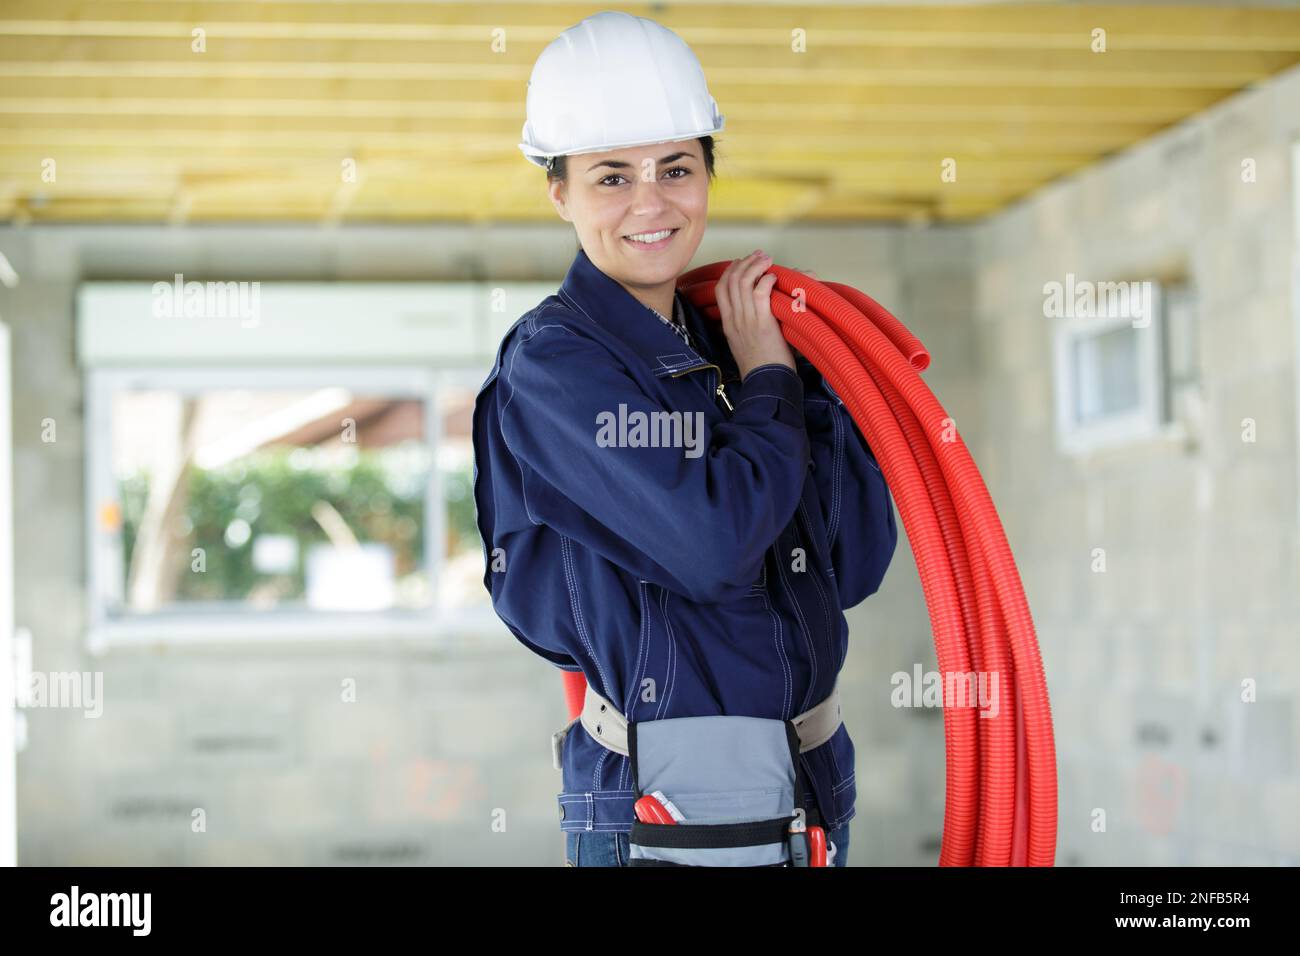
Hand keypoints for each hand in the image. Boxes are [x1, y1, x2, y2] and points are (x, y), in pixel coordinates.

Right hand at [715, 249, 795, 380]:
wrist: (766, 383)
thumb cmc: (762, 367)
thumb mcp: (747, 344)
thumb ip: (751, 325)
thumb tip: (764, 310)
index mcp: (728, 324)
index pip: (720, 289)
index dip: (729, 271)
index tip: (740, 263)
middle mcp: (734, 320)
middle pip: (731, 281)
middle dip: (744, 263)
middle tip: (759, 256)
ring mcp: (746, 320)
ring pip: (743, 282)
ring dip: (756, 266)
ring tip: (767, 260)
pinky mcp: (762, 323)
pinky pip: (759, 292)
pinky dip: (767, 280)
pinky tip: (774, 278)